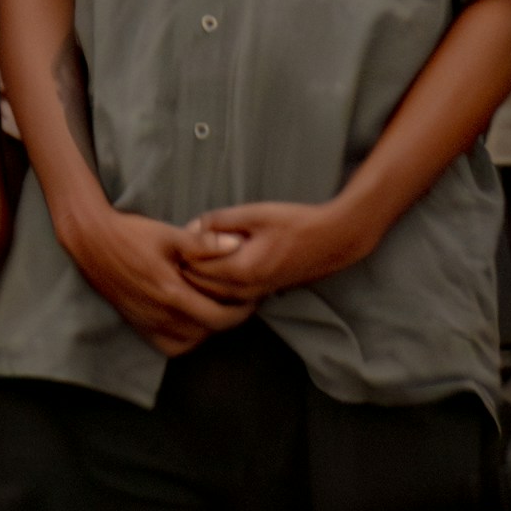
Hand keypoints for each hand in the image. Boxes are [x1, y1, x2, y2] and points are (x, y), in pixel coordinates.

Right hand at [52, 190, 240, 358]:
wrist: (92, 241)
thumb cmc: (130, 234)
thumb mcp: (168, 234)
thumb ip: (203, 244)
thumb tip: (237, 244)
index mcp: (171, 293)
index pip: (217, 317)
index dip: (240, 313)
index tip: (251, 300)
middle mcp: (160, 315)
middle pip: (207, 332)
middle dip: (229, 319)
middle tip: (241, 303)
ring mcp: (148, 323)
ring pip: (190, 341)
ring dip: (208, 330)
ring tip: (218, 309)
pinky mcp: (138, 324)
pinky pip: (169, 345)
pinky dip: (186, 339)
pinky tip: (191, 322)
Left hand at [180, 195, 365, 308]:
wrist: (333, 240)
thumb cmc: (294, 223)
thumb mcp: (253, 214)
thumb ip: (219, 222)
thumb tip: (190, 228)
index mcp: (241, 271)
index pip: (194, 269)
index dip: (181, 252)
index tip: (177, 236)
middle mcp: (246, 291)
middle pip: (200, 287)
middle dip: (187, 268)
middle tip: (180, 246)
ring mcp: (256, 296)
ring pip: (214, 295)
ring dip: (201, 278)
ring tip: (196, 253)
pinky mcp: (264, 294)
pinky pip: (230, 296)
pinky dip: (217, 284)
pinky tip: (218, 264)